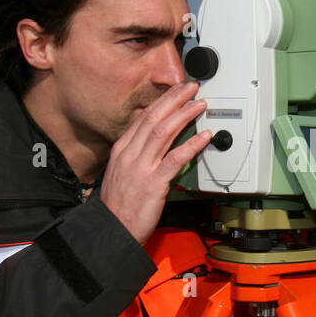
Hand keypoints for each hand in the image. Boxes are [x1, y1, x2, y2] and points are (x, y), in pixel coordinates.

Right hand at [98, 81, 211, 245]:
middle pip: (154, 118)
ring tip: (199, 104)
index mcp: (122, 150)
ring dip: (184, 115)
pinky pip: (175, 158)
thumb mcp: (121, 173)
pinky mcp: (154, 183)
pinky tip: (204, 136)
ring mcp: (141, 167)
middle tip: (190, 87)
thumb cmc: (118, 205)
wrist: (111, 228)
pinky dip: (191, 145)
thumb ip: (136, 156)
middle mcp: (130, 154)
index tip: (176, 91)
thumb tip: (153, 144)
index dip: (162, 102)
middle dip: (174, 99)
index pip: (143, 118)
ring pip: (164, 132)